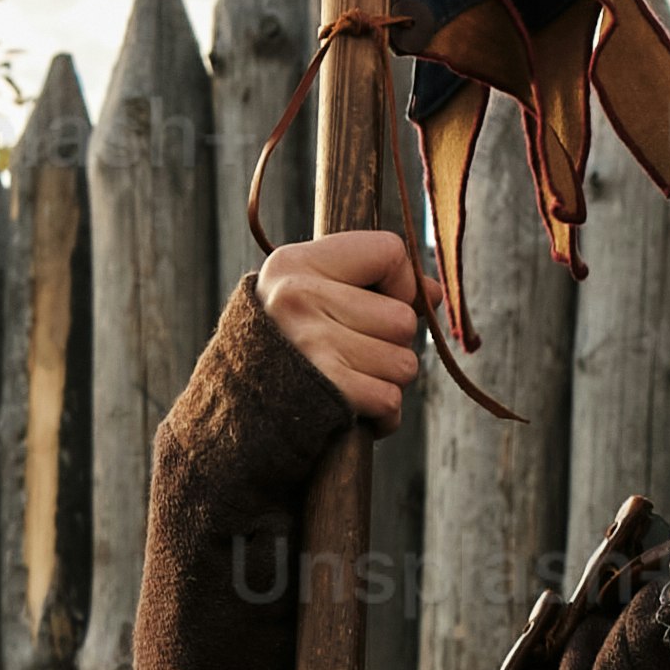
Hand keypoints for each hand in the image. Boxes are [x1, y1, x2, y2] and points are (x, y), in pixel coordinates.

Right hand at [259, 225, 425, 423]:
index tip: (376, 304)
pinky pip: (390, 400)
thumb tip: (435, 293)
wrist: (235, 417)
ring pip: (404, 364)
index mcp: (295, 264)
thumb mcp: (310, 297)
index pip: (390, 251)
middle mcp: (299, 298)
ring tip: (349, 380)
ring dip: (386, 382)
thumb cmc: (284, 352)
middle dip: (390, 345)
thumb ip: (370, 284)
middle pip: (402, 319)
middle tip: (353, 354)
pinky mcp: (326, 391)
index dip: (400, 284)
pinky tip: (353, 408)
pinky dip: (381, 414)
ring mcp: (312, 345)